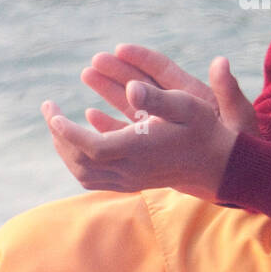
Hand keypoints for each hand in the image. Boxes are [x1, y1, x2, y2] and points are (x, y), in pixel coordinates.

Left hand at [41, 78, 237, 199]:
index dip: (66, 132)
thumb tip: (131, 88)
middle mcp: (131, 170)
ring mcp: (131, 180)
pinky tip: (79, 139)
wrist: (220, 163)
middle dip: (59, 137)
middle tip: (50, 110)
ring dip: (66, 151)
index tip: (53, 112)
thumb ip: (156, 97)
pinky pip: (96, 179)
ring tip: (58, 126)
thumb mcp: (186, 105)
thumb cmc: (204, 129)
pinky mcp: (133, 183)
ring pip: (84, 175)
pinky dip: (79, 161)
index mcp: (139, 150)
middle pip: (81, 162)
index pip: (90, 148)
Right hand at [81, 44, 259, 137]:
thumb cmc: (244, 142)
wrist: (242, 171)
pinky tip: (90, 115)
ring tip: (87, 75)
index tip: (119, 48)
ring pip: (130, 105)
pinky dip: (109, 124)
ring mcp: (163, 126)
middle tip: (94, 62)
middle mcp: (174, 108)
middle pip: (140, 85)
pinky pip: (127, 133)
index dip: (141, 58)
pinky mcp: (156, 145)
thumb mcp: (239, 115)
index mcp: (192, 96)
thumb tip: (221, 62)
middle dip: (117, 72)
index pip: (162, 71)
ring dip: (108, 92)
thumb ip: (228, 91)